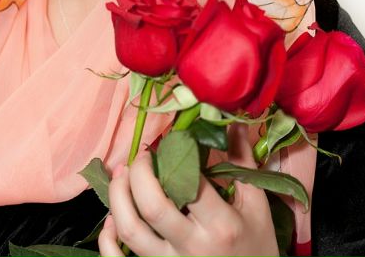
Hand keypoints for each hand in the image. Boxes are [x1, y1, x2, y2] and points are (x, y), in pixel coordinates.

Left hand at [99, 124, 278, 256]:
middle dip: (139, 173)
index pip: (189, 183)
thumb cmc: (257, 247)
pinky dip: (108, 239)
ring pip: (130, 231)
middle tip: (141, 156)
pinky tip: (111, 219)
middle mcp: (192, 246)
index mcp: (220, 224)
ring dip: (118, 197)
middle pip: (152, 206)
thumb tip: (235, 121)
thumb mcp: (256, 205)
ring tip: (121, 175)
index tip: (170, 141)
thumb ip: (241, 161)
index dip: (175, 155)